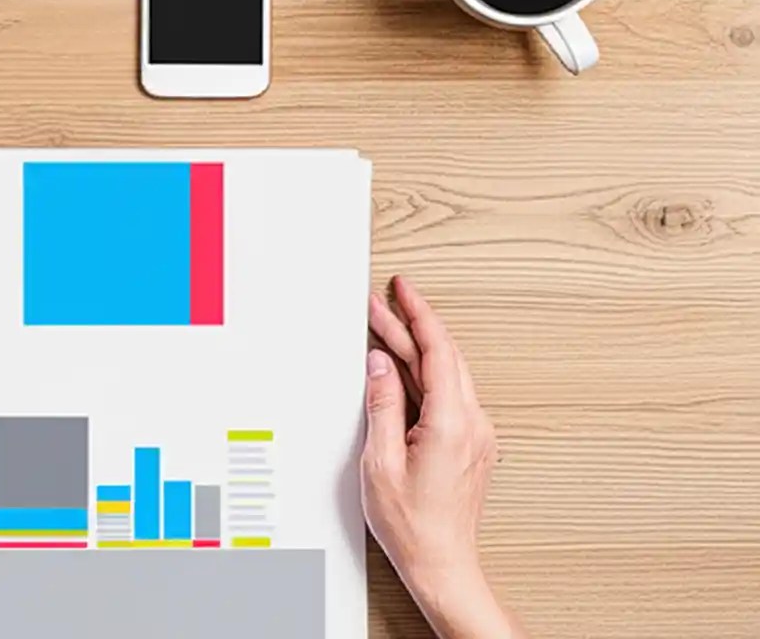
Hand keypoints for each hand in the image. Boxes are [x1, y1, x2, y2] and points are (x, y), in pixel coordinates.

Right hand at [363, 276, 523, 638]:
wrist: (442, 564)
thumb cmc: (413, 526)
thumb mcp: (380, 462)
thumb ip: (381, 405)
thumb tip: (380, 363)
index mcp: (452, 424)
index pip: (437, 350)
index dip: (418, 314)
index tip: (402, 291)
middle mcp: (472, 425)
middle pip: (442, 357)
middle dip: (411, 326)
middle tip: (381, 305)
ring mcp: (476, 435)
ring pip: (446, 375)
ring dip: (417, 350)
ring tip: (385, 332)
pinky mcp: (472, 445)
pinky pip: (448, 395)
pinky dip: (424, 376)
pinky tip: (402, 373)